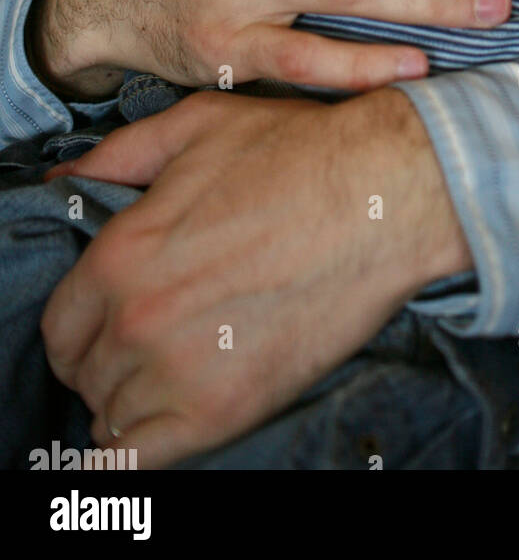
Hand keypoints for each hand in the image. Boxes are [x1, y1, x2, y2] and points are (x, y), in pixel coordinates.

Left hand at [41, 88, 470, 466]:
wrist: (388, 194)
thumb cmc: (302, 152)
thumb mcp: (200, 126)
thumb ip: (122, 154)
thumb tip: (68, 177)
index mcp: (121, 254)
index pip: (62, 324)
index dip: (86, 323)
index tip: (116, 319)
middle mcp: (136, 319)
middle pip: (87, 374)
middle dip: (112, 360)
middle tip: (158, 339)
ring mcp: (178, 370)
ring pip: (115, 416)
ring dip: (139, 398)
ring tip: (183, 368)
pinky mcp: (225, 409)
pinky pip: (144, 461)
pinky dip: (150, 445)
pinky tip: (177, 415)